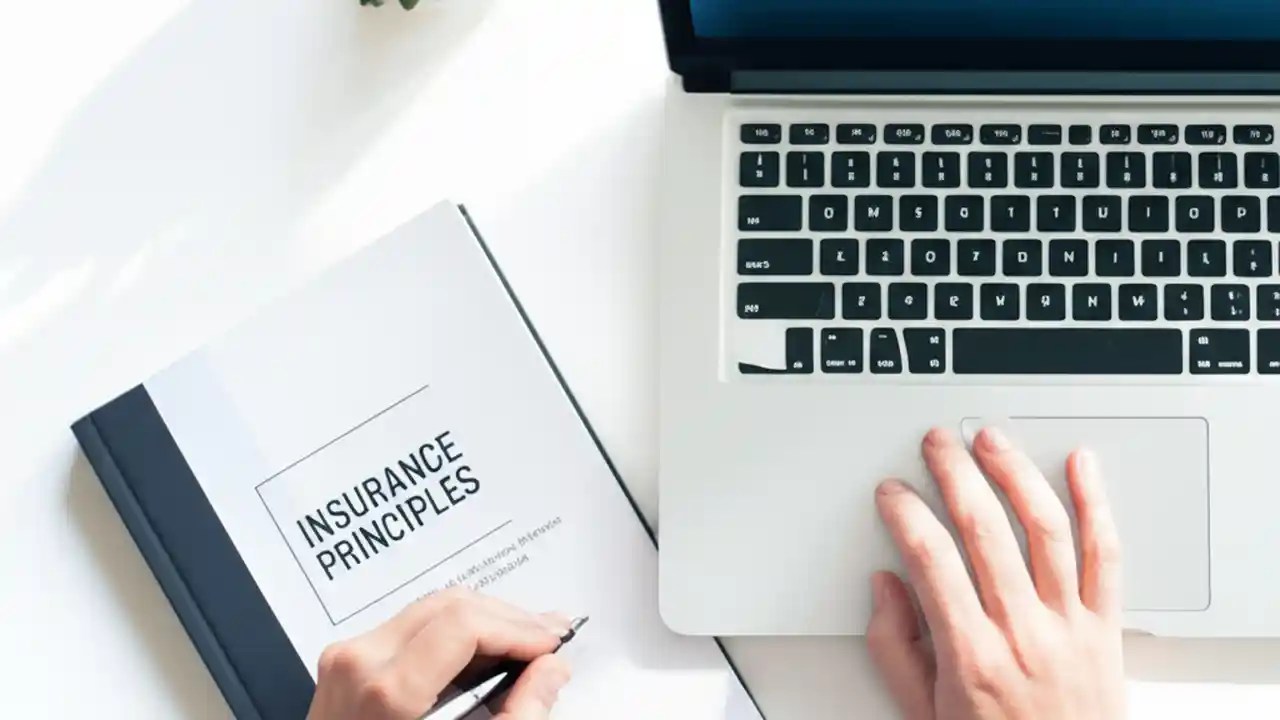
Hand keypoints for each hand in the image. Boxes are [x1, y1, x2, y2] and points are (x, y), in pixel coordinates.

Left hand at [307, 588, 572, 719]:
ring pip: (433, 607)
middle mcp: (360, 660)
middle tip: (548, 640)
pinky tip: (482, 653)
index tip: (552, 646)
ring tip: (522, 646)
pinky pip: (412, 623)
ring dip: (485, 621)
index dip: (519, 629)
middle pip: (452, 605)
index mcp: (386, 690)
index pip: (466, 623)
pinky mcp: (347, 656)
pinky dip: (454, 632)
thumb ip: (518, 715)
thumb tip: (550, 670)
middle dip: (509, 619)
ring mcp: (347, 654)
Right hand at [867, 427, 1123, 719]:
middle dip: (955, 475)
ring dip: (1015, 475)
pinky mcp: (1105, 627)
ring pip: (1045, 529)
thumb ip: (895, 648)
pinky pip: (1106, 555)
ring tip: (992, 442)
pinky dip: (1096, 504)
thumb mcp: (922, 712)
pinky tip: (1082, 468)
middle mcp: (1023, 635)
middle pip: (985, 530)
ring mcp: (1069, 627)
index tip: (893, 494)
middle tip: (937, 445)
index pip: (932, 560)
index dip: (907, 515)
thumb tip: (886, 588)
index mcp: (971, 656)